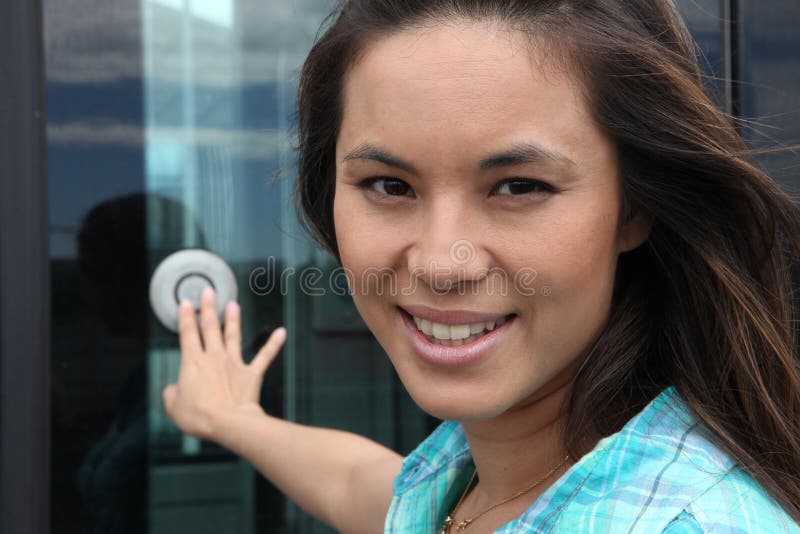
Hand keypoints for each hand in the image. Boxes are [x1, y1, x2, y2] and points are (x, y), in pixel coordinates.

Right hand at [162, 286, 286, 441]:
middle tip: (209, 292)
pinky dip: (274, 344)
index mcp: (193, 363)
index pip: (187, 334)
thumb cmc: (200, 417)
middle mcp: (214, 357)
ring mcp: (234, 364)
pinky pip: (265, 356)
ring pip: (234, 336)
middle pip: (210, 328)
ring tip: (234, 305)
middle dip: (208, 308)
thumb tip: (172, 390)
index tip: (185, 303)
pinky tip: (282, 332)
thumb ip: (171, 395)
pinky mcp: (251, 374)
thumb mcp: (174, 407)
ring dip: (234, 319)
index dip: (186, 317)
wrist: (229, 423)